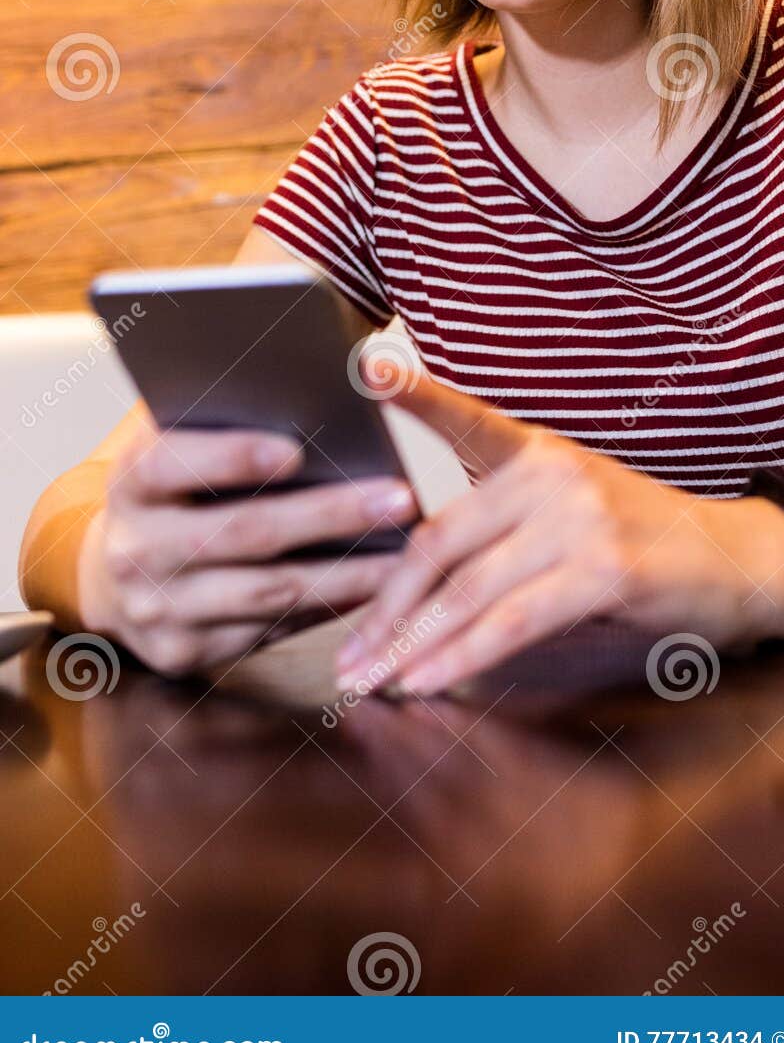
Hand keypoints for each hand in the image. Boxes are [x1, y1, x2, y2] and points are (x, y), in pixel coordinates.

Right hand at [79, 420, 418, 676]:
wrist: (115, 573)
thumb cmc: (176, 488)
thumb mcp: (178, 443)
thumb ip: (224, 419)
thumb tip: (315, 389)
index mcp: (132, 480)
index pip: (171, 463)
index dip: (231, 457)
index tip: (295, 450)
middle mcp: (136, 548)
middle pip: (241, 532)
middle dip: (328, 516)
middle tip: (398, 498)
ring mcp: (158, 608)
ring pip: (267, 592)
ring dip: (346, 573)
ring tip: (408, 553)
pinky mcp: (185, 652)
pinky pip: (271, 631)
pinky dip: (329, 607)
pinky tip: (376, 588)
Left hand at [334, 358, 783, 697]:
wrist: (742, 563)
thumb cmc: (646, 545)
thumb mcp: (573, 514)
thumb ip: (503, 530)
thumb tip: (417, 589)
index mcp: (538, 454)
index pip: (465, 421)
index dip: (415, 393)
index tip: (365, 365)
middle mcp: (552, 474)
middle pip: (441, 540)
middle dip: (385, 606)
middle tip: (346, 656)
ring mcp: (579, 518)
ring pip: (468, 587)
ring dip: (411, 643)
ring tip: (369, 680)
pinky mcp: (604, 569)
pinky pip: (511, 620)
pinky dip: (460, 656)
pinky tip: (426, 680)